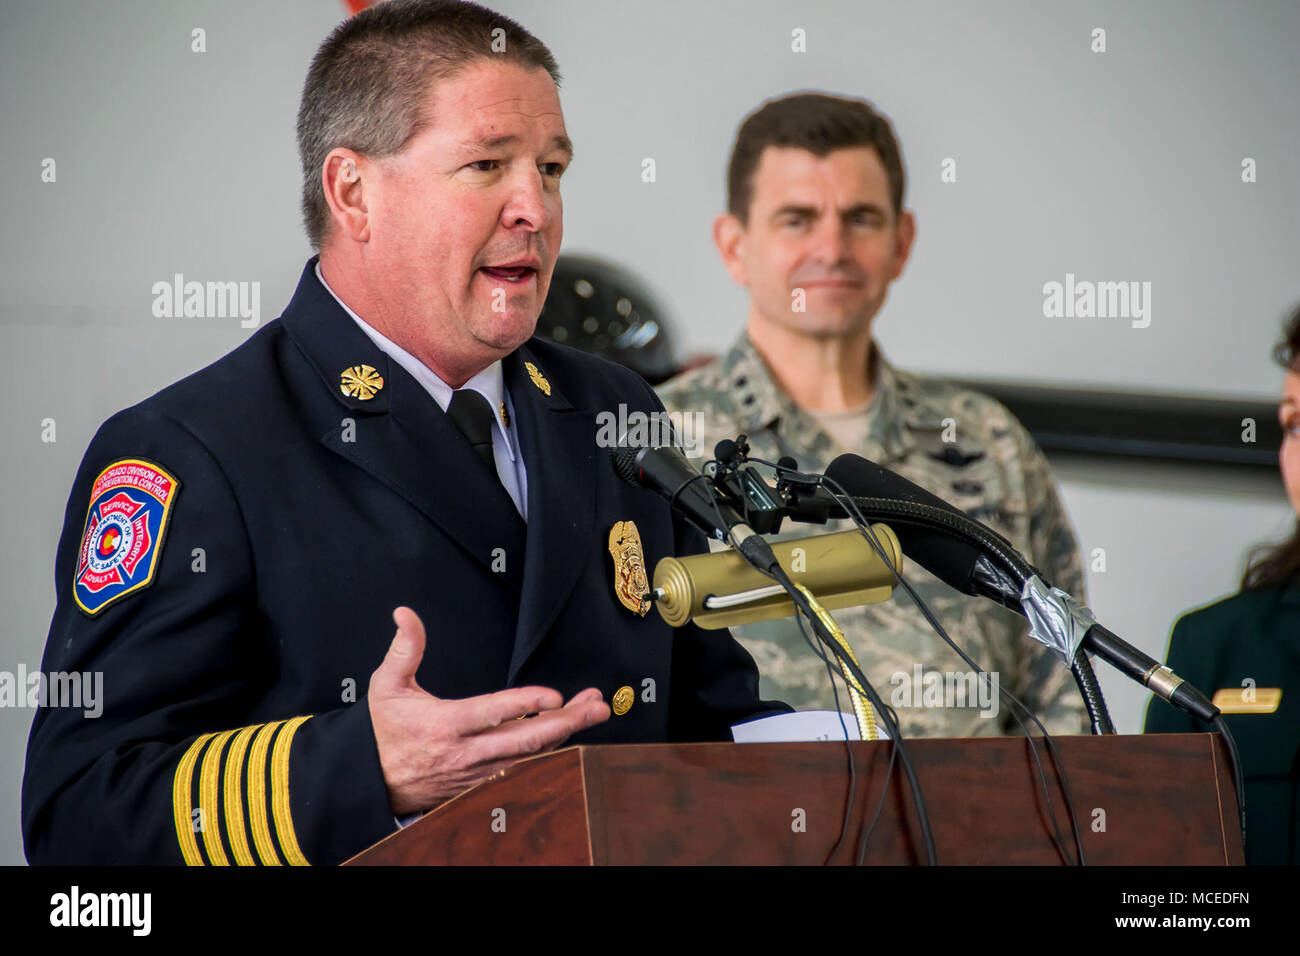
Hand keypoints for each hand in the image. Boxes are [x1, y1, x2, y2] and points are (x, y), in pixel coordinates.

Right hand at [367, 606, 610, 815]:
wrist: (374, 780)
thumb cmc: (384, 731)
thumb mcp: (386, 686)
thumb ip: (404, 649)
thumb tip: (405, 614)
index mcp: (446, 725)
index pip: (492, 714)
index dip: (524, 705)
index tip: (553, 695)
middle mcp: (467, 752)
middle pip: (525, 740)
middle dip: (566, 722)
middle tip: (596, 706)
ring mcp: (479, 770)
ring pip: (531, 754)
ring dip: (567, 732)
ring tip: (594, 710)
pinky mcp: (484, 780)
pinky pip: (524, 766)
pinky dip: (552, 749)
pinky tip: (571, 731)